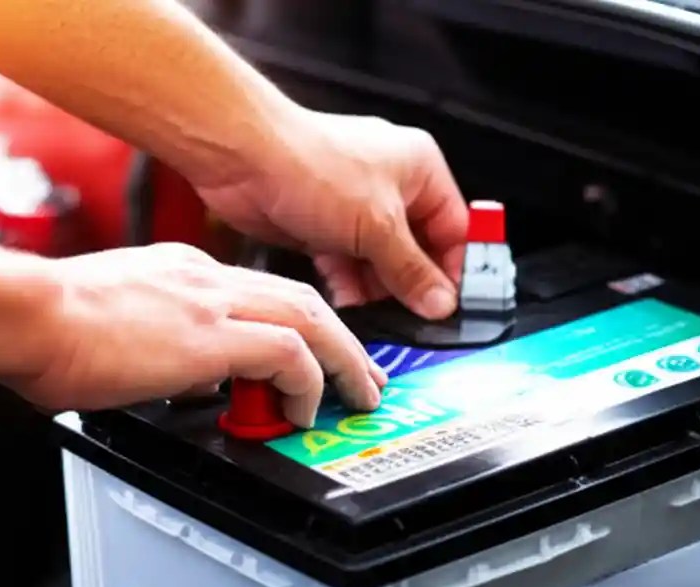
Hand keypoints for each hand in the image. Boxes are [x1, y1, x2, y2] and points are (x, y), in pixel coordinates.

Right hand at [4, 243, 386, 424]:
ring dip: (342, 361)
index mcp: (183, 272)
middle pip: (301, 300)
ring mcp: (211, 302)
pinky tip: (302, 410)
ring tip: (357, 394)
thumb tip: (195, 380)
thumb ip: (165, 347)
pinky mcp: (209, 337)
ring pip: (310, 320)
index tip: (311, 354)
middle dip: (342, 340)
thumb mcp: (120, 328)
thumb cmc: (47, 325)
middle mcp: (206, 278)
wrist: (24, 314)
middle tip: (362, 374)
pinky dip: (306, 383)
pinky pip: (287, 355)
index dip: (296, 326)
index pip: (259, 294)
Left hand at [195, 110, 468, 319]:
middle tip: (413, 315)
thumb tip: (440, 301)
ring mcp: (355, 205)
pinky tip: (347, 301)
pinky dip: (348, 283)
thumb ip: (412, 270)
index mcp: (420, 168)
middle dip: (412, 283)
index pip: (456, 227)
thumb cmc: (310, 163)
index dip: (456, 268)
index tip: (451, 305)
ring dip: (377, 288)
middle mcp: (390, 184)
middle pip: (418, 248)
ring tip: (377, 310)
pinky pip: (347, 263)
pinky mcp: (323, 224)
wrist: (243, 158)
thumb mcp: (378, 226)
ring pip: (380, 260)